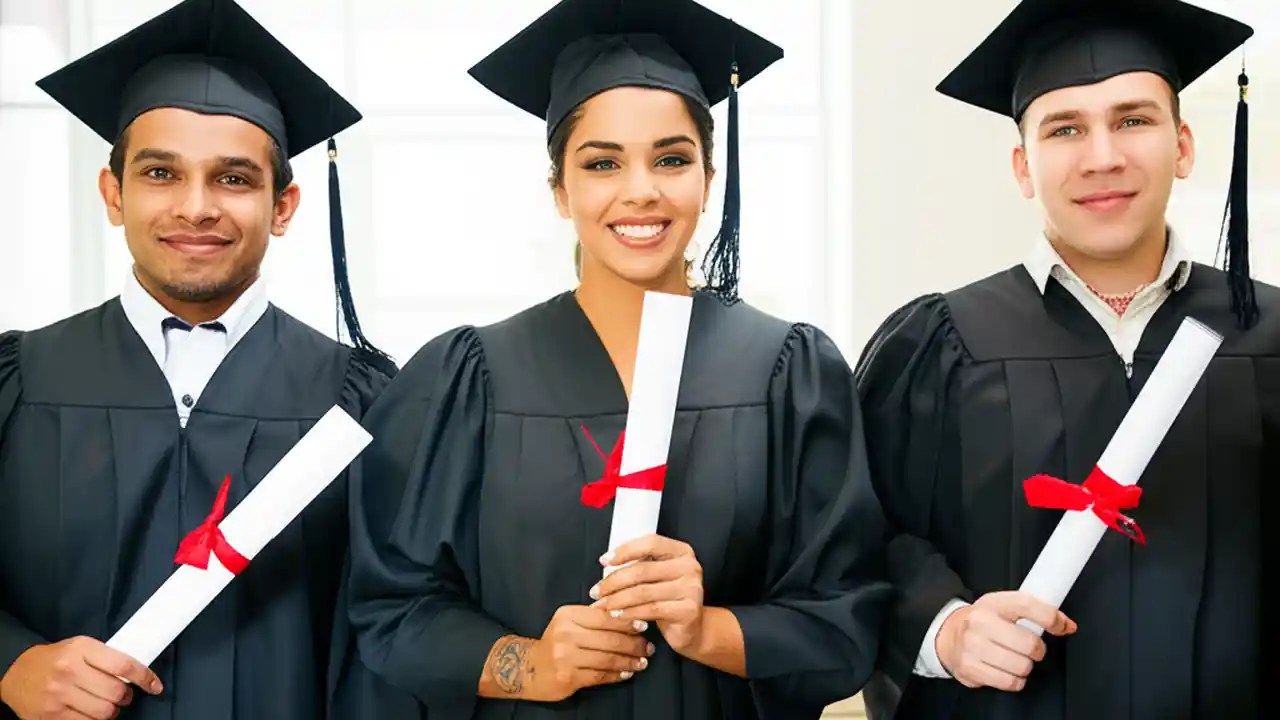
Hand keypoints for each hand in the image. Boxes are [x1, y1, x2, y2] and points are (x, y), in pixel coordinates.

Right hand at [0, 636, 162, 718]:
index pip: (124, 665)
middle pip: (116, 692)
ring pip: (104, 712)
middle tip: (123, 695)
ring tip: (106, 704)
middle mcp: (69, 671)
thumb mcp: (80, 647)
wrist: (16, 672)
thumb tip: (137, 673)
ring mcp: (58, 695)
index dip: (145, 677)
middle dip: (126, 697)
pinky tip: (89, 712)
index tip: (154, 685)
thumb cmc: (55, 658)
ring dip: (112, 711)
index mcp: (80, 649)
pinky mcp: (50, 716)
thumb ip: (106, 658)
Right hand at [511, 606, 652, 701]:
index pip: (605, 617)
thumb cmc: (556, 642)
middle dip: (633, 644)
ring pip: (607, 658)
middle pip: (609, 639)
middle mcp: (565, 634)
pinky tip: (626, 672)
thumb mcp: (570, 621)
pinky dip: (616, 674)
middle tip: (648, 647)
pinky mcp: (567, 677)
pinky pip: (599, 675)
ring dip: (629, 661)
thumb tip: (630, 614)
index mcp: (568, 615)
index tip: (644, 626)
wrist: (528, 667)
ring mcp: (565, 657)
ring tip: (642, 662)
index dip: (628, 622)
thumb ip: (595, 617)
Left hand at [592, 534, 703, 654]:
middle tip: (597, 591)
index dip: (625, 551)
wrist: (692, 628)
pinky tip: (617, 615)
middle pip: (642, 570)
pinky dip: (629, 612)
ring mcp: (692, 589)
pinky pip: (650, 610)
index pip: (650, 543)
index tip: (604, 560)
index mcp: (682, 551)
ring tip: (602, 604)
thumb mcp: (658, 576)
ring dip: (617, 599)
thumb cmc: (668, 599)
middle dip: (613, 581)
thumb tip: (606, 563)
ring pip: (643, 592)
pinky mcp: (688, 610)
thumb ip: (640, 566)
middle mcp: (690, 567)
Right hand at [936, 591, 1076, 691]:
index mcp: (993, 603)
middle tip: (1029, 648)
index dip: (1052, 618)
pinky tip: (1006, 670)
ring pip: (1021, 666)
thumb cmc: (982, 622)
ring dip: (1025, 666)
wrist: (947, 634)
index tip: (1063, 626)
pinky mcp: (970, 668)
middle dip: (1037, 650)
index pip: (1028, 605)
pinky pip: (1009, 682)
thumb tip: (1067, 625)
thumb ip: (1034, 611)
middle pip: (1029, 644)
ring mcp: (972, 646)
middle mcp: (980, 622)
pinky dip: (1015, 680)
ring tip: (1014, 659)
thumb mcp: (1004, 607)